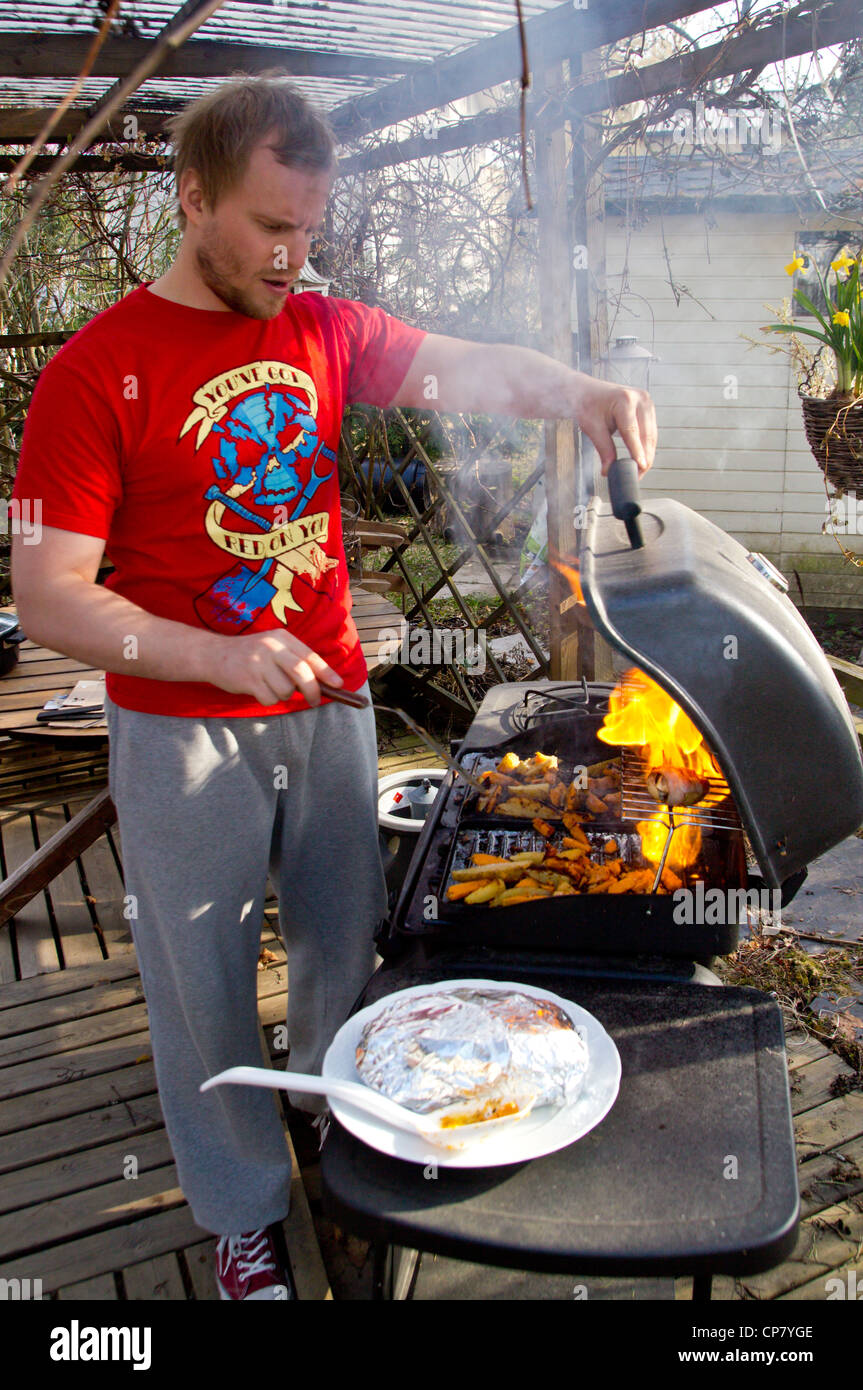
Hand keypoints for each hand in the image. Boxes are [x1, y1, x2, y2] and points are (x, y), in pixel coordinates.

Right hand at [205, 629, 343, 707]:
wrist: (213, 654)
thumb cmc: (250, 654)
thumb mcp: (273, 648)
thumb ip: (295, 660)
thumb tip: (323, 683)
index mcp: (282, 638)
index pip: (310, 656)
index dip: (327, 672)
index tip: (339, 685)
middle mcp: (271, 647)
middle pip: (301, 673)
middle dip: (312, 690)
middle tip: (315, 701)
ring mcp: (258, 663)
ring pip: (285, 690)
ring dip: (284, 695)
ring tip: (272, 687)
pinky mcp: (248, 679)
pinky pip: (269, 698)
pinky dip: (268, 699)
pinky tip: (259, 690)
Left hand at [570, 375, 656, 476]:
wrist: (587, 391)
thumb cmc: (587, 404)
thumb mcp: (592, 427)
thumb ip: (603, 449)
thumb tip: (609, 470)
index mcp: (625, 400)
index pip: (632, 431)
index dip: (637, 451)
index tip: (641, 467)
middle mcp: (640, 399)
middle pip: (646, 434)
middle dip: (644, 457)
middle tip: (637, 476)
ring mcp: (647, 403)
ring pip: (651, 435)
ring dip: (647, 454)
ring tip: (639, 471)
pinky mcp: (648, 408)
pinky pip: (650, 432)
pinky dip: (646, 446)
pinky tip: (642, 459)